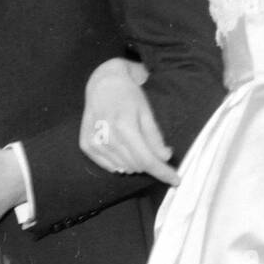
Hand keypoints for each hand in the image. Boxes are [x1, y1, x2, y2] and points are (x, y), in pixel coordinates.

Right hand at [80, 57, 178, 185]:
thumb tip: (165, 158)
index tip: (176, 180)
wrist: (103, 83)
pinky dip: (120, 162)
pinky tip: (122, 147)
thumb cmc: (128, 94)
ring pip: (124, 168)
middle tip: (154, 150)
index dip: (163, 172)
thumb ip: (155, 137)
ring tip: (135, 143)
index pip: (147, 160)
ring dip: (135, 162)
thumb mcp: (146, 111)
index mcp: (124, 126)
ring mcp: (94, 142)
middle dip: (150, 162)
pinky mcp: (86, 145)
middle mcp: (107, 137)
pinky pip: (109, 166)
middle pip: (136, 166)